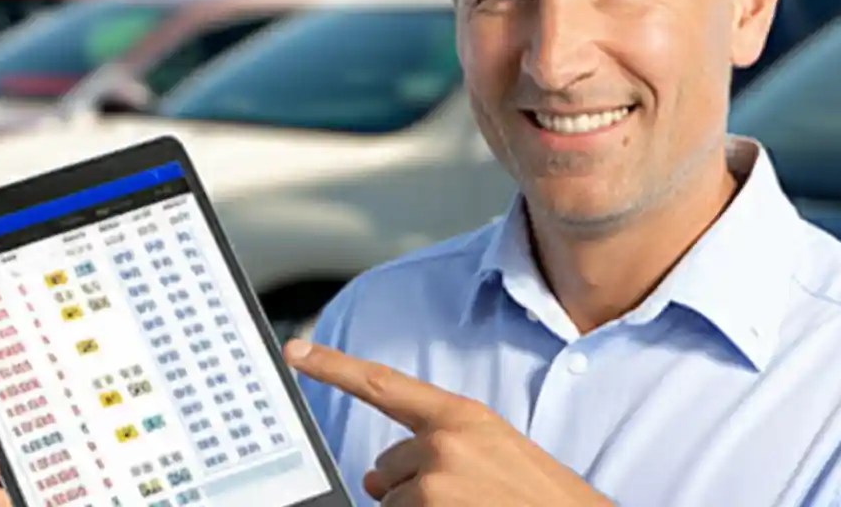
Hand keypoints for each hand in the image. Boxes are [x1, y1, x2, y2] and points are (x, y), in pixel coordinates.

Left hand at [283, 339, 612, 505]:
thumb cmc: (544, 500)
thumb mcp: (495, 458)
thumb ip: (435, 453)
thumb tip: (371, 478)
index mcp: (463, 418)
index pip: (382, 384)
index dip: (333, 366)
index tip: (296, 349)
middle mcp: (443, 444)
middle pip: (386, 467)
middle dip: (412, 488)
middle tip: (470, 500)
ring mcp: (434, 484)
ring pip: (391, 502)